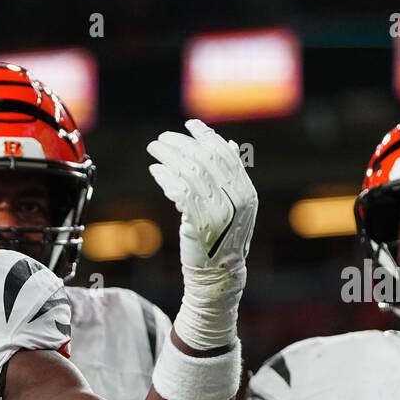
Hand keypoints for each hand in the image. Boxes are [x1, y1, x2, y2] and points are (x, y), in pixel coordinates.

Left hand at [146, 120, 256, 350]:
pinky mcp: (199, 223)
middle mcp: (236, 199)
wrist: (217, 275)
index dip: (206, 136)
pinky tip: (156, 171)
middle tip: (161, 139)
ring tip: (154, 150)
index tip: (189, 124)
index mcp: (245, 191)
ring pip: (191, 173)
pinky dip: (166, 178)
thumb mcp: (232, 205)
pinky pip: (180, 192)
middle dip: (181, 144)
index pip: (225, 154)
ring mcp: (219, 212)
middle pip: (205, 160)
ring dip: (169, 157)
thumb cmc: (220, 239)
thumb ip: (230, 177)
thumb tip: (229, 144)